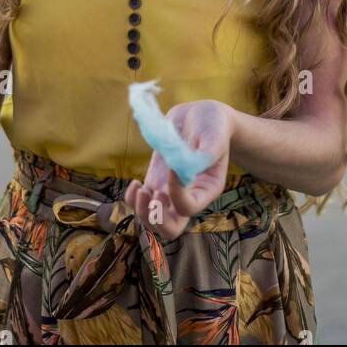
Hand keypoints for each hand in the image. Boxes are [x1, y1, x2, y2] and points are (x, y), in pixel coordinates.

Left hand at [124, 99, 235, 240]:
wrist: (200, 117)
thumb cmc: (212, 125)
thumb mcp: (215, 133)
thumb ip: (207, 151)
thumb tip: (182, 167)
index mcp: (207, 190)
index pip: (188, 207)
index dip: (176, 192)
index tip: (173, 166)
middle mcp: (188, 197)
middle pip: (170, 230)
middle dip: (156, 219)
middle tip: (153, 193)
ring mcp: (169, 192)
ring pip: (151, 221)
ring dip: (141, 210)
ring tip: (140, 188)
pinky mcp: (155, 182)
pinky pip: (140, 204)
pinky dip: (132, 199)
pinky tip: (135, 183)